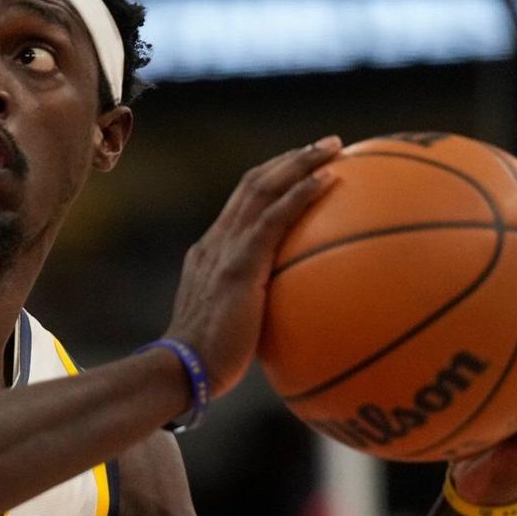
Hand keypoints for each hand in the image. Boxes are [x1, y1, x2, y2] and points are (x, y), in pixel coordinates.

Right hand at [164, 136, 341, 396]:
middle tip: (327, 146)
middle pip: (254, 183)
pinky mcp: (238, 264)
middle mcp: (216, 241)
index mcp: (213, 251)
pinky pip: (274, 218)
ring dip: (299, 162)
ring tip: (333, 148)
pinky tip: (329, 181)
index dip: (274, 178)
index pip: (243, 202)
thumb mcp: (234, 325)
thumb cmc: (210, 362)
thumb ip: (255, 311)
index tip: (303, 168)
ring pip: (262, 188)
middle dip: (291, 159)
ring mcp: (225, 249)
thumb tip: (289, 319)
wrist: (183, 369)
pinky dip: (301, 194)